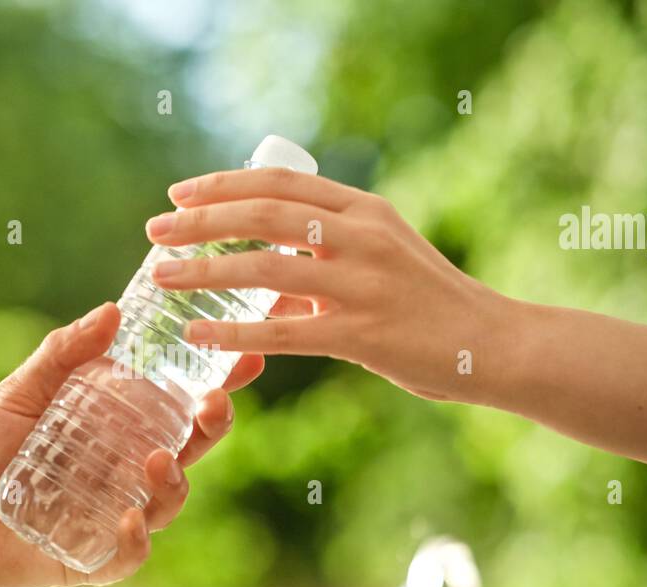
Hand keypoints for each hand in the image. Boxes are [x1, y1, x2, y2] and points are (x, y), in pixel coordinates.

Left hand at [0, 303, 262, 586]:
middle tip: (215, 404)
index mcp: (117, 428)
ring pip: (166, 504)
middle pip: (188, 452)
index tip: (244, 359)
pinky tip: (131, 519)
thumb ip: (65, 353)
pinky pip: (127, 556)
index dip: (216, 385)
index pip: (179, 406)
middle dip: (213, 428)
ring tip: (156, 460)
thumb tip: (112, 311)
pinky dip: (136, 541)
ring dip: (173, 483)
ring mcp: (109, 513)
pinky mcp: (85, 556)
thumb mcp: (23, 389)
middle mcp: (123, 470)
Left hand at [146, 166, 514, 403]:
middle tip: (155, 230)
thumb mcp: (381, 257)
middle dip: (200, 220)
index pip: (279, 183)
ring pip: (265, 268)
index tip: (179, 195)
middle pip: (263, 215)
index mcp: (363, 210)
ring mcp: (362, 284)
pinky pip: (284, 332)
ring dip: (204, 270)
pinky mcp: (362, 333)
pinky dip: (235, 333)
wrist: (491, 343)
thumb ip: (324, 254)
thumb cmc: (429, 304)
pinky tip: (198, 336)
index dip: (223, 185)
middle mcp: (361, 236)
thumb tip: (261, 265)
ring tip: (160, 276)